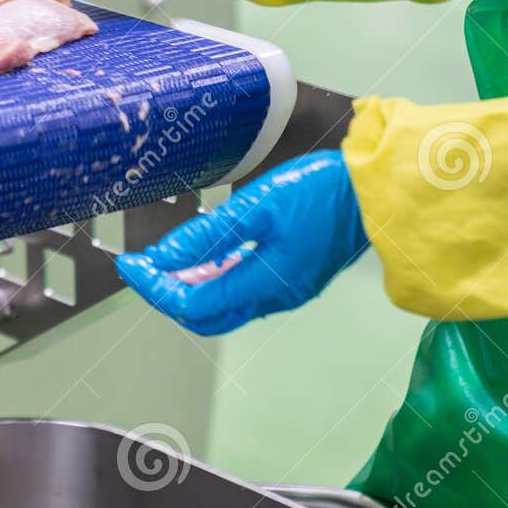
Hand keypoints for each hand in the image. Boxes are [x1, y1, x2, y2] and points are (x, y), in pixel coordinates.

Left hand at [115, 151, 366, 335]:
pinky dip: (215, 280)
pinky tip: (203, 259)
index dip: (154, 286)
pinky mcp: (295, 278)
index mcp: (264, 284)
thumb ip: (208, 235)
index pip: (191, 303)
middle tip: (140, 268)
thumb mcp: (257, 206)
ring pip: (224, 306)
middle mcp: (275, 298)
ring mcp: (287, 291)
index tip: (128, 264)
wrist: (378, 193)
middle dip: (166, 294)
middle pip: (205, 315)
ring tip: (162, 262)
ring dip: (189, 288)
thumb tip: (163, 258)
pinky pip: (244, 291)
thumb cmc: (322, 191)